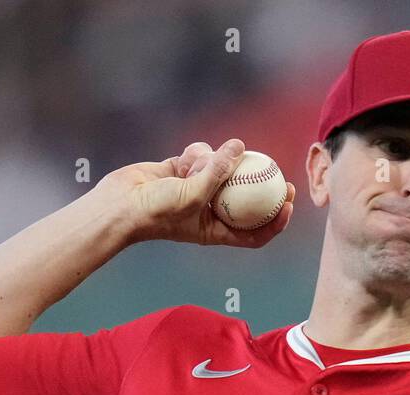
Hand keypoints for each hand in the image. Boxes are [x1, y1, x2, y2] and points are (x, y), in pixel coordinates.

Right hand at [98, 138, 294, 247]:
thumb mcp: (193, 195)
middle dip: (261, 184)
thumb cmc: (156, 212)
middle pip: (245, 199)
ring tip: (197, 166)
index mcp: (216, 230)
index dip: (276, 221)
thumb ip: (218, 171)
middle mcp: (210, 211)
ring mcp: (196, 190)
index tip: (289, 203)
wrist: (120, 204)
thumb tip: (240, 146)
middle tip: (276, 170)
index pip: (255, 233)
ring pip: (220, 171)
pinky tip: (185, 158)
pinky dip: (196, 154)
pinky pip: (200, 158)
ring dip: (213, 164)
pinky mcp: (182, 171)